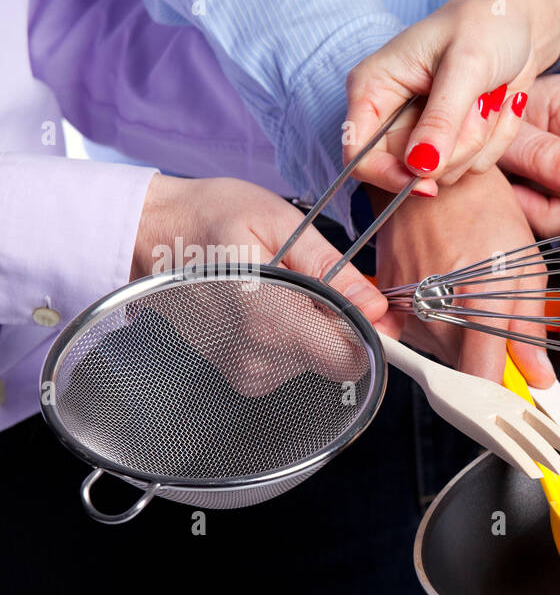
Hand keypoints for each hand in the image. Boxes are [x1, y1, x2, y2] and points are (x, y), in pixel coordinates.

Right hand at [132, 174, 397, 395]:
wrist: (147, 236)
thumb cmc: (208, 219)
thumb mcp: (280, 224)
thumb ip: (333, 271)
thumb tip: (376, 307)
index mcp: (270, 323)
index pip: (351, 360)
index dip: (370, 333)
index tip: (365, 305)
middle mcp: (257, 359)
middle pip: (336, 357)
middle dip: (339, 320)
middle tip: (310, 279)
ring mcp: (246, 373)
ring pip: (316, 359)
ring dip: (313, 325)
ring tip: (279, 287)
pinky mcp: (241, 375)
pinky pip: (292, 362)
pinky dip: (292, 334)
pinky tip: (267, 304)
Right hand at [344, 0, 559, 193]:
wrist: (520, 25)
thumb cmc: (486, 26)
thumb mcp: (466, 65)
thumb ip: (442, 118)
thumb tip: (420, 166)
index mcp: (374, 87)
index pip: (359, 155)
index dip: (389, 176)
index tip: (428, 184)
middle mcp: (393, 115)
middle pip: (411, 170)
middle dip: (454, 147)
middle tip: (479, 105)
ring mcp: (425, 133)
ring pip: (447, 172)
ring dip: (479, 139)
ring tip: (487, 97)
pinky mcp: (455, 143)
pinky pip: (475, 166)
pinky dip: (497, 139)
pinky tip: (498, 104)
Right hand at [369, 167, 554, 386]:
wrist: (434, 175)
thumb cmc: (484, 210)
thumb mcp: (526, 268)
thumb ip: (528, 328)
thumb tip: (537, 374)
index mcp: (475, 304)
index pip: (481, 380)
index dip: (500, 396)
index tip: (516, 398)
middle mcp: (434, 312)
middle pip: (462, 370)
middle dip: (486, 361)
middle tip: (500, 326)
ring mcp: (406, 308)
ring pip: (441, 352)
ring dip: (461, 340)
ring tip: (471, 296)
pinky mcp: (388, 301)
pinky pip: (416, 333)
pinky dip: (435, 325)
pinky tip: (447, 298)